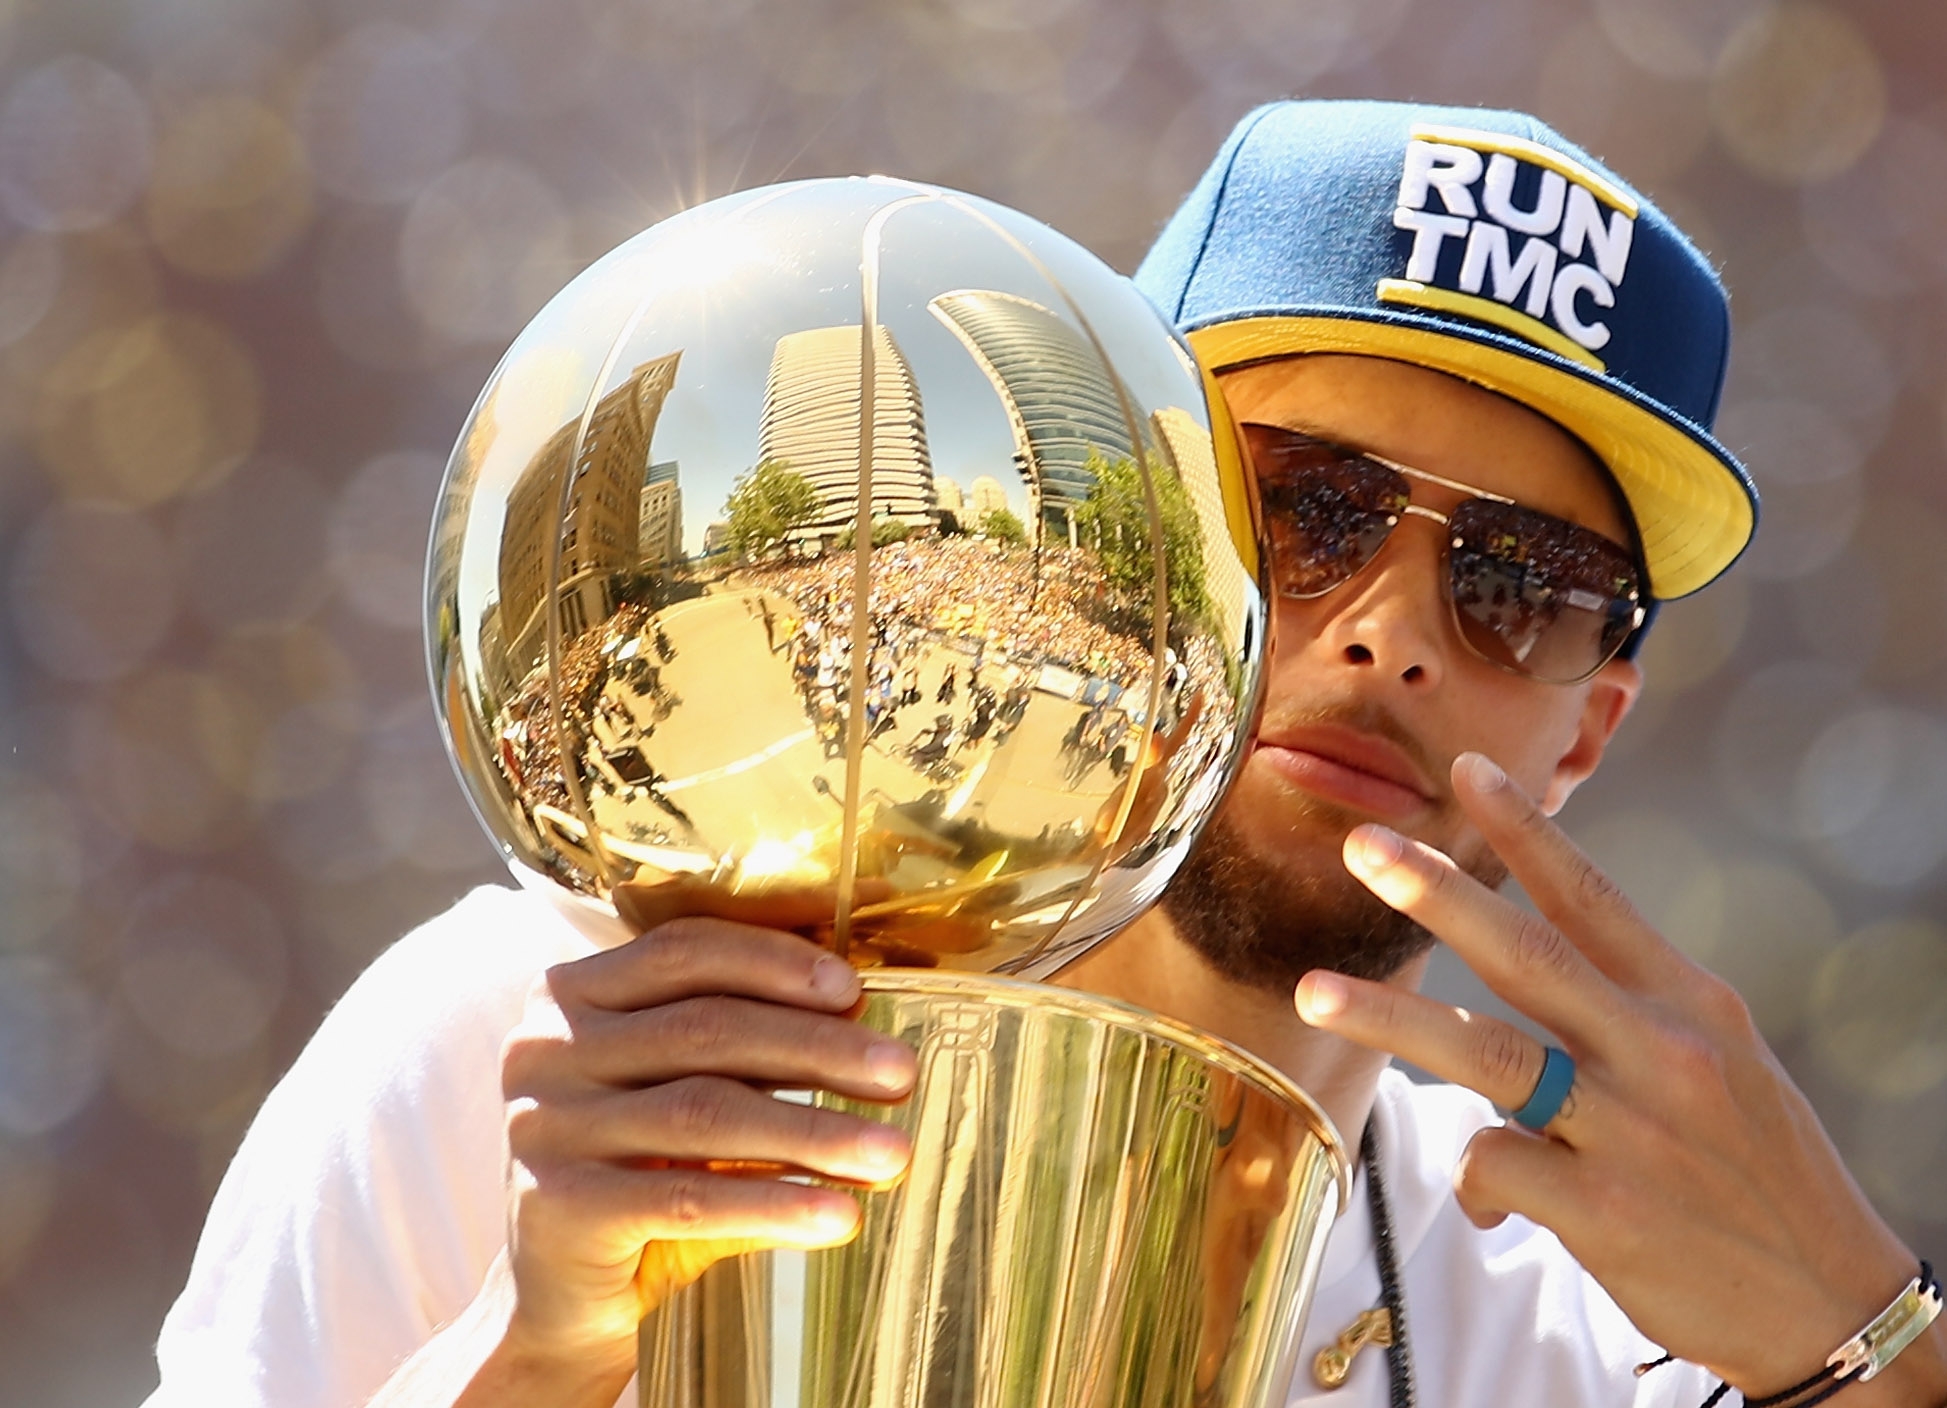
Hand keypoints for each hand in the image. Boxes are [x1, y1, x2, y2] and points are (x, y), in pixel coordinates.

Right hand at [493, 885, 916, 1386]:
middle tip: (900, 1074)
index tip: (856, 991)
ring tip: (892, 1154)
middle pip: (704, 1028)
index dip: (775, 964)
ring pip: (705, 1111)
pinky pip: (687, 1197)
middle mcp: (543, 1048)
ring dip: (813, 1130)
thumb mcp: (685, 1094)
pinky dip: (775, 1203)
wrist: (562, 1303)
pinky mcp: (556, 1206)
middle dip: (816, 1048)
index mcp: (570, 995)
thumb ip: (745, 1047)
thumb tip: (864, 1015)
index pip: (684, 952)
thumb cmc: (644, 1178)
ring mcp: (542, 1126)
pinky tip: (840, 1216)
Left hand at [1293, 752, 1945, 1402]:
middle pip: (1527, 955)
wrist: (1831, 1303)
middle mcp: (1661, 1053)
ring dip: (1389, 1018)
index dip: (1527, 831)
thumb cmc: (1759, 1178)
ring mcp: (1632, 1131)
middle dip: (1438, 894)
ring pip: (1487, 1053)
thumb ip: (1630, 1014)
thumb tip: (1523, 990)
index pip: (1594, 899)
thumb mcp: (1723, 1067)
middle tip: (1363, 846)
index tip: (1468, 769)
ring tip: (1313, 994)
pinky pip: (1495, 1165)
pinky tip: (1483, 1204)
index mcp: (1691, 1005)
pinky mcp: (1605, 1213)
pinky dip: (1471, 1177)